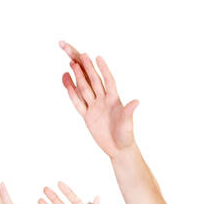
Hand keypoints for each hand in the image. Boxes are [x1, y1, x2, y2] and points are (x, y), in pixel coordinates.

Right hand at [59, 42, 137, 157]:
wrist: (118, 148)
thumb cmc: (126, 136)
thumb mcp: (127, 124)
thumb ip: (129, 112)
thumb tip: (136, 101)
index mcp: (114, 100)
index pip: (108, 81)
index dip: (104, 69)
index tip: (98, 57)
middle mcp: (104, 100)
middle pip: (94, 81)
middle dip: (88, 68)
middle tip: (82, 54)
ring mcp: (94, 107)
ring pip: (84, 89)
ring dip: (78, 77)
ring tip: (71, 63)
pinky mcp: (87, 116)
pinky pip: (78, 102)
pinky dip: (72, 92)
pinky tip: (67, 81)